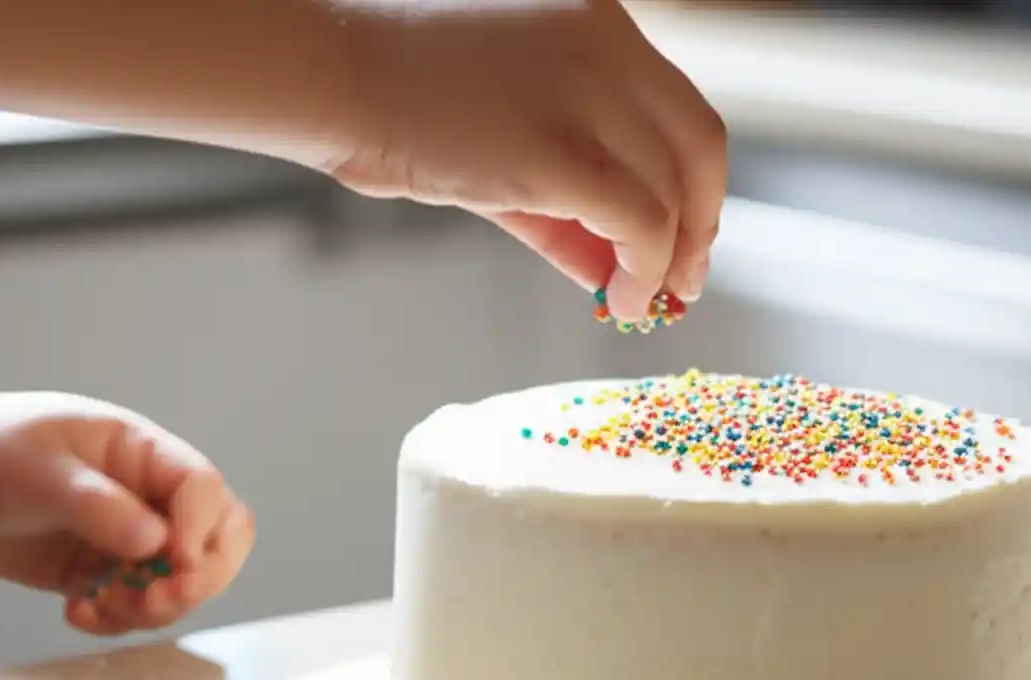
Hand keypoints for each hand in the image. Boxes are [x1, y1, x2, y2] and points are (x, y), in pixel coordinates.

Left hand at [0, 389, 253, 635]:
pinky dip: (118, 620)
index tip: (172, 562)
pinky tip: (76, 612)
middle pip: (220, 537)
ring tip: (100, 605)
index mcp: (144, 452)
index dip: (199, 527)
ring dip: (155, 606)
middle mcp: (149, 494)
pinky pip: (137, 605)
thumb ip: (99, 505)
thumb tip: (155, 544)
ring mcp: (130, 535)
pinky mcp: (104, 570)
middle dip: (201, 577)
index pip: (201, 488)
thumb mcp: (40, 470)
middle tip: (156, 600)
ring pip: (183, 580)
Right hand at [328, 0, 727, 320]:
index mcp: (598, 22)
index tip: (688, 235)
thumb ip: (563, 198)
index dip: (696, 182)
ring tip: (645, 300)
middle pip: (699, 144)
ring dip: (670, 259)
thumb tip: (612, 266)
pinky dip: (644, 268)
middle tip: (686, 278)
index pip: (678, 109)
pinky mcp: (557, 148)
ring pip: (672, 191)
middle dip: (703, 222)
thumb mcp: (502, 137)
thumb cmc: (394, 97)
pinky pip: (638, 221)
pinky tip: (624, 297)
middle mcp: (607, 44)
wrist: (327, 71)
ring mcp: (585, 91)